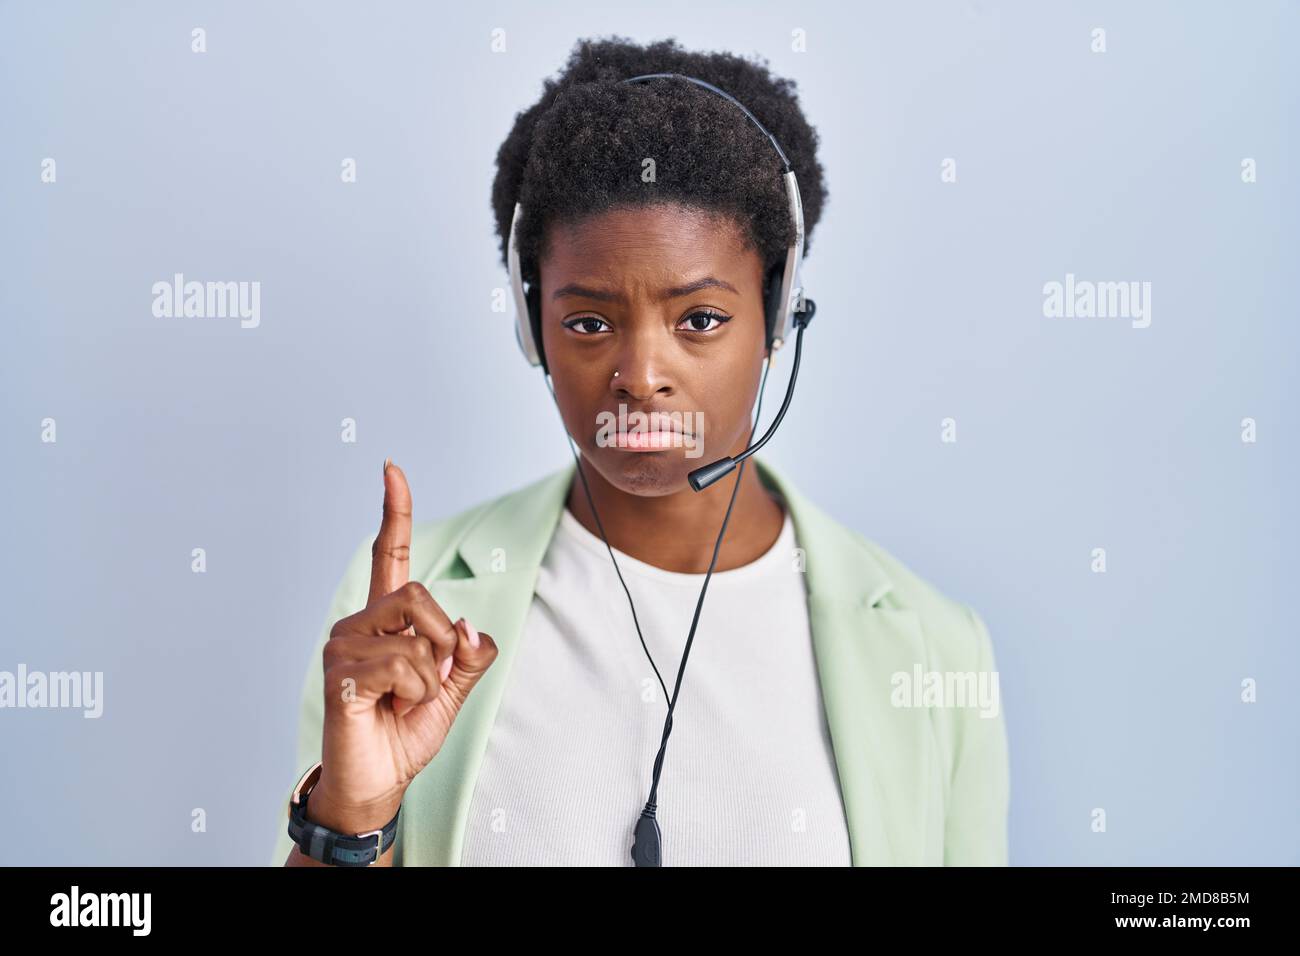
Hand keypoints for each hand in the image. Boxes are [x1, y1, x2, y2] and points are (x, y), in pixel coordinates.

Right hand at [311, 460, 498, 828]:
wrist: (377, 781)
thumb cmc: (406, 731)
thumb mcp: (454, 689)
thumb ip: (469, 655)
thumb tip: (469, 627)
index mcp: (386, 620)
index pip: (387, 554)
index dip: (394, 511)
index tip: (391, 468)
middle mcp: (358, 623)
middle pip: (420, 594)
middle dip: (445, 640)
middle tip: (432, 678)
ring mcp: (343, 646)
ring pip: (417, 638)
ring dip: (430, 678)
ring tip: (403, 701)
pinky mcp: (340, 674)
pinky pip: (403, 667)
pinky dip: (416, 693)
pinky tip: (391, 708)